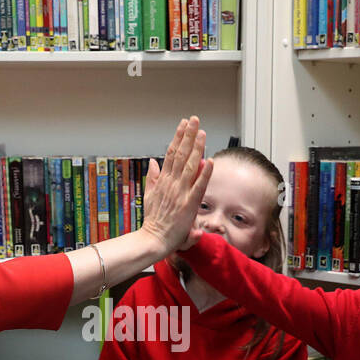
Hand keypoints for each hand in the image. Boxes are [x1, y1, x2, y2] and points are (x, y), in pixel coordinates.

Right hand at [139, 117, 212, 254]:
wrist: (154, 239)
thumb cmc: (153, 221)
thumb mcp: (149, 195)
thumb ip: (152, 178)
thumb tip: (152, 162)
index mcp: (163, 181)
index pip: (171, 154)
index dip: (178, 138)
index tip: (183, 125)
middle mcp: (172, 184)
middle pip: (180, 155)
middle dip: (188, 136)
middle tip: (194, 120)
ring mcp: (180, 193)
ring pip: (189, 165)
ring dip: (196, 148)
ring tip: (202, 132)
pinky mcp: (189, 205)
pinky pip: (199, 186)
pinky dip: (204, 173)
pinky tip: (210, 160)